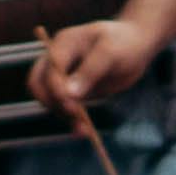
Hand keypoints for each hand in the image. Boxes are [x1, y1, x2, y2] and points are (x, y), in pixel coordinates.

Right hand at [36, 10, 171, 125]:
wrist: (136, 44)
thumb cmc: (123, 43)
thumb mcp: (110, 53)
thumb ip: (90, 71)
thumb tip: (69, 94)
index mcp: (62, 44)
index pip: (48, 70)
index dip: (57, 90)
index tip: (74, 107)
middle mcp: (57, 59)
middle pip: (38, 85)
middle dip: (54, 104)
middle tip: (76, 118)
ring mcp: (63, 75)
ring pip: (50, 99)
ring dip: (63, 116)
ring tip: (84, 131)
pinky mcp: (73, 90)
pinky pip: (65, 107)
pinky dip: (72, 120)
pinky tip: (85, 131)